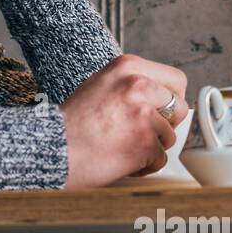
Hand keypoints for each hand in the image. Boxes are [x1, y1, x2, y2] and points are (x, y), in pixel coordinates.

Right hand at [58, 53, 189, 188]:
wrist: (51, 148)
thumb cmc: (72, 122)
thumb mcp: (101, 85)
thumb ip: (131, 84)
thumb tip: (163, 95)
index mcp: (128, 66)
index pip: (176, 80)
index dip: (170, 100)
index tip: (159, 111)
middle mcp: (138, 85)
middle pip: (179, 107)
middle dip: (166, 124)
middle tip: (142, 133)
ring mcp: (142, 114)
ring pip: (169, 136)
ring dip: (151, 147)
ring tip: (122, 147)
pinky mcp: (144, 142)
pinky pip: (159, 159)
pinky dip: (143, 166)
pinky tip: (120, 160)